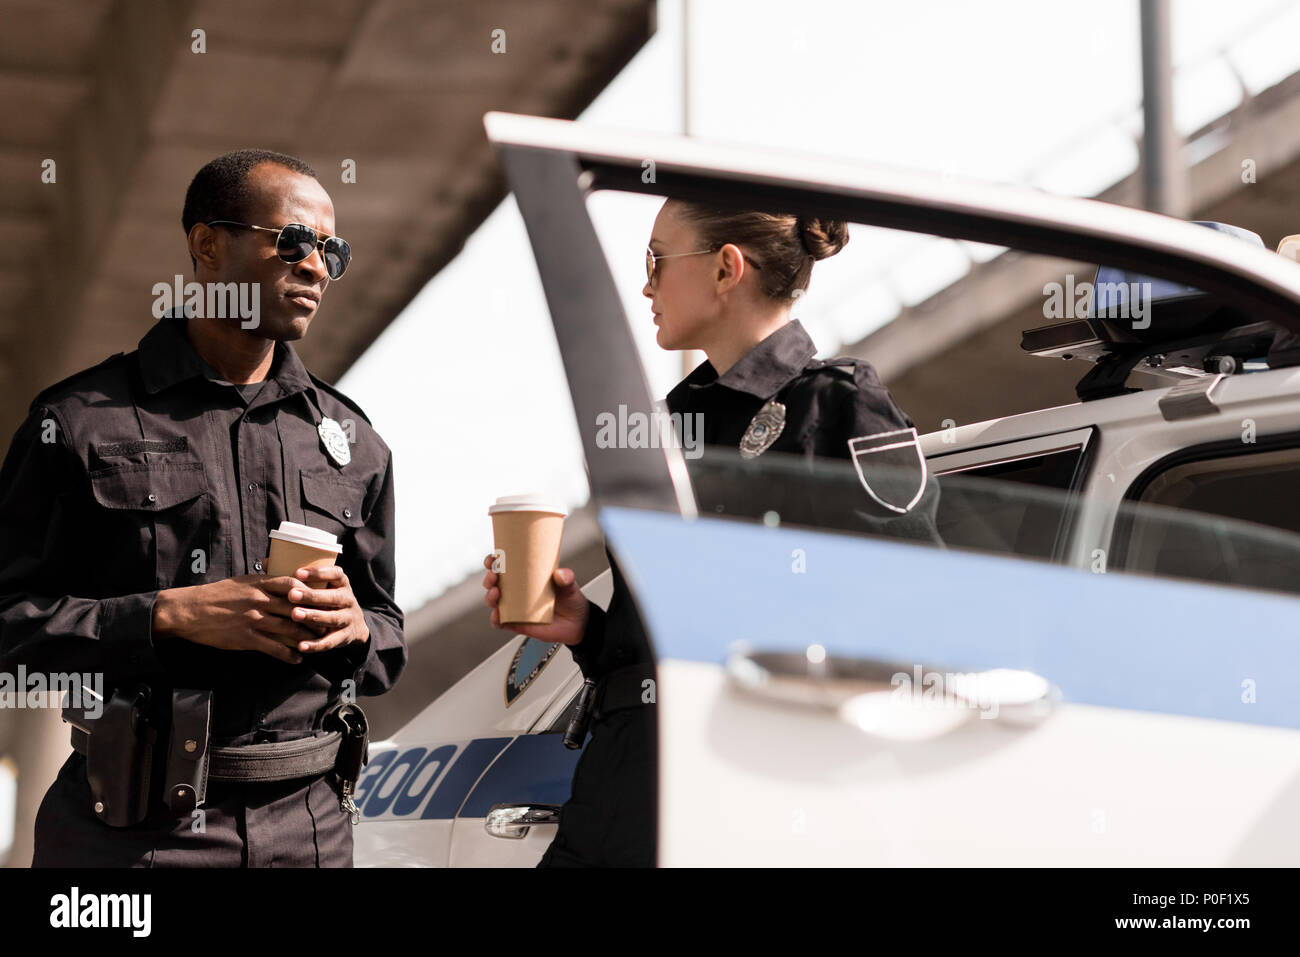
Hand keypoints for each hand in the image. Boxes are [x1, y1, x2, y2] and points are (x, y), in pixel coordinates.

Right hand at [153, 571, 320, 663]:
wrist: (190, 611)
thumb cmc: (216, 595)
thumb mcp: (241, 582)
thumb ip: (262, 583)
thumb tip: (281, 583)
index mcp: (258, 584)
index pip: (291, 584)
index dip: (309, 591)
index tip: (320, 597)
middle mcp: (259, 600)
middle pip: (295, 607)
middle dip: (314, 616)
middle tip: (328, 623)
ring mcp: (253, 619)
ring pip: (288, 628)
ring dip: (305, 637)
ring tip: (318, 642)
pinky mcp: (246, 638)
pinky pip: (273, 647)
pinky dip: (288, 654)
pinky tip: (297, 658)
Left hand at [283, 564, 370, 653]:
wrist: (353, 624)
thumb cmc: (326, 599)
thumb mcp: (321, 586)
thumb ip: (296, 577)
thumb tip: (266, 563)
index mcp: (341, 583)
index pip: (335, 574)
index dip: (318, 573)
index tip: (298, 573)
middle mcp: (347, 599)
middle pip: (333, 597)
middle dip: (312, 596)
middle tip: (292, 595)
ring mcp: (348, 618)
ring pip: (332, 618)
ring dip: (313, 617)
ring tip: (295, 615)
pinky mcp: (344, 637)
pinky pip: (330, 642)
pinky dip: (316, 644)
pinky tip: (300, 645)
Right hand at [481, 553, 588, 645]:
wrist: (577, 623)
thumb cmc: (570, 599)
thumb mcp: (569, 584)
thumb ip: (566, 577)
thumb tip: (559, 574)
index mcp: (524, 576)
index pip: (504, 566)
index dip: (493, 561)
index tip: (494, 558)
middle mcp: (516, 591)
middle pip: (494, 583)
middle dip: (489, 578)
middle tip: (495, 575)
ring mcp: (515, 607)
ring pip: (493, 601)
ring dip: (490, 596)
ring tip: (497, 593)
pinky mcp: (516, 623)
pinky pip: (500, 622)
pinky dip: (495, 619)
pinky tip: (498, 615)